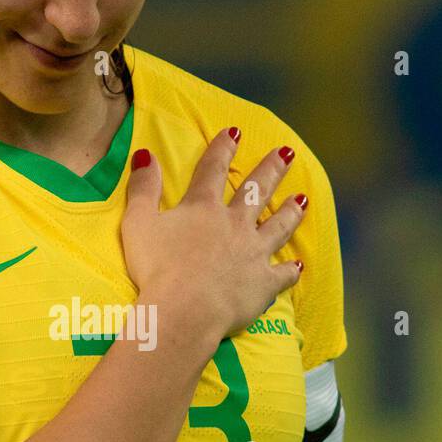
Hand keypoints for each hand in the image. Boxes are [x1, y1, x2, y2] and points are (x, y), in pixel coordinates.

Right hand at [122, 129, 305, 343]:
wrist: (185, 310)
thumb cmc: (156, 268)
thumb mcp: (138, 222)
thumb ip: (143, 188)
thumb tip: (146, 155)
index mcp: (203, 207)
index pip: (213, 170)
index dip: (223, 148)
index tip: (236, 131)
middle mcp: (234, 224)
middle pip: (256, 191)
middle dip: (271, 169)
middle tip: (288, 153)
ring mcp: (253, 252)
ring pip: (278, 226)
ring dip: (290, 211)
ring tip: (303, 199)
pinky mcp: (263, 283)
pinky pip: (282, 274)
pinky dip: (290, 270)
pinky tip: (298, 265)